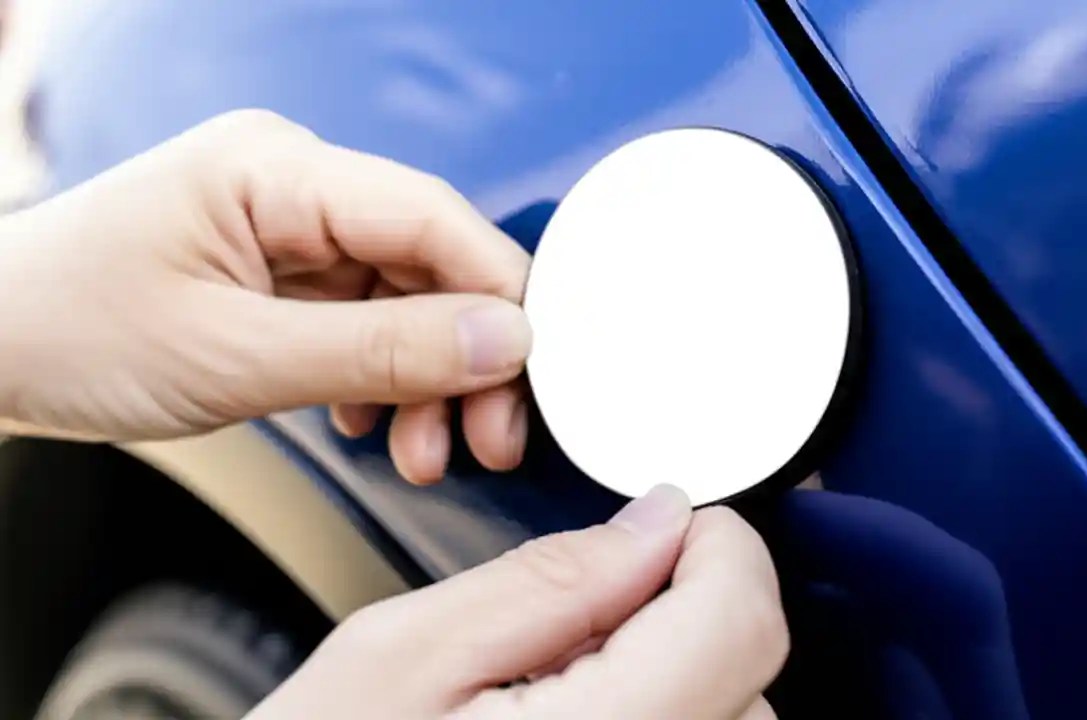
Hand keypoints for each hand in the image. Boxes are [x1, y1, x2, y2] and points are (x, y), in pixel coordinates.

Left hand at [0, 110, 532, 481]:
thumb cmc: (68, 331)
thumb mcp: (236, 357)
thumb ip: (379, 352)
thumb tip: (502, 341)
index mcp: (276, 170)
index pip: (431, 217)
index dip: (497, 293)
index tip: (534, 370)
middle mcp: (292, 186)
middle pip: (429, 264)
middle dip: (465, 358)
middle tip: (486, 438)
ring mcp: (287, 230)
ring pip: (405, 301)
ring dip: (426, 382)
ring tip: (422, 453)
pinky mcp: (281, 272)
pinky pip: (365, 319)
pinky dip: (381, 379)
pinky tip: (371, 426)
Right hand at [246, 486, 789, 718]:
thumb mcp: (402, 653)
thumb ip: (549, 579)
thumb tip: (657, 523)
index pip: (740, 620)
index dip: (719, 546)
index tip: (675, 524)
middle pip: (749, 673)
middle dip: (689, 608)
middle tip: (588, 608)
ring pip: (734, 719)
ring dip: (681, 671)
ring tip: (567, 677)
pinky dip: (666, 713)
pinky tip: (580, 715)